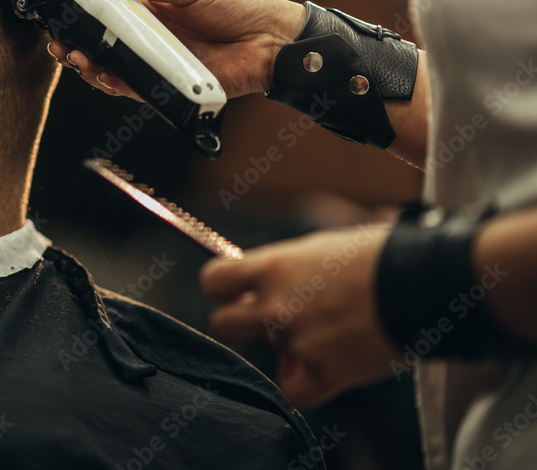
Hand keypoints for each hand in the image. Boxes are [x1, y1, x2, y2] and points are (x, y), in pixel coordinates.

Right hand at [48, 0, 305, 100]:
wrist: (274, 41)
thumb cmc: (242, 8)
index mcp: (153, 9)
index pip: (108, 12)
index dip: (82, 13)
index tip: (60, 10)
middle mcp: (151, 39)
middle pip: (103, 45)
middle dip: (75, 44)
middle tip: (58, 41)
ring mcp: (158, 64)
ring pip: (113, 69)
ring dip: (89, 65)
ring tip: (74, 57)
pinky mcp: (169, 88)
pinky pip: (135, 89)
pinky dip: (116, 84)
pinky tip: (102, 75)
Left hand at [199, 224, 402, 409]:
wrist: (424, 282)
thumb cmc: (379, 255)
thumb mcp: (320, 246)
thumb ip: (283, 265)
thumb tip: (262, 275)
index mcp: (274, 267)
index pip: (214, 280)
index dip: (225, 286)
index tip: (238, 288)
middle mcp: (277, 305)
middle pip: (225, 324)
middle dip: (244, 321)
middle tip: (275, 316)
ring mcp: (299, 342)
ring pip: (272, 354)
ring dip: (290, 347)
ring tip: (328, 331)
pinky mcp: (326, 374)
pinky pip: (294, 392)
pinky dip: (307, 384)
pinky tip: (326, 366)